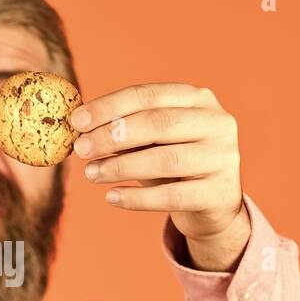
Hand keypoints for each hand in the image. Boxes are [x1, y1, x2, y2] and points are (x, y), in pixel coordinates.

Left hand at [70, 83, 249, 269]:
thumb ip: (126, 129)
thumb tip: (79, 126)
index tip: (77, 121)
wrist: (212, 205)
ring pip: (166, 160)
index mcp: (198, 99)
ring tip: (91, 173)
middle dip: (113, 135)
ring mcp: (223, 158)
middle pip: (159, 123)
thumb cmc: (174, 165)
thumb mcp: (153, 141)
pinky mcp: (219, 193)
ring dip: (121, 166)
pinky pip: (172, 196)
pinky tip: (111, 197)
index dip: (110, 106)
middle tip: (81, 148)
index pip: (149, 95)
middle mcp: (217, 123)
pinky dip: (137, 198)